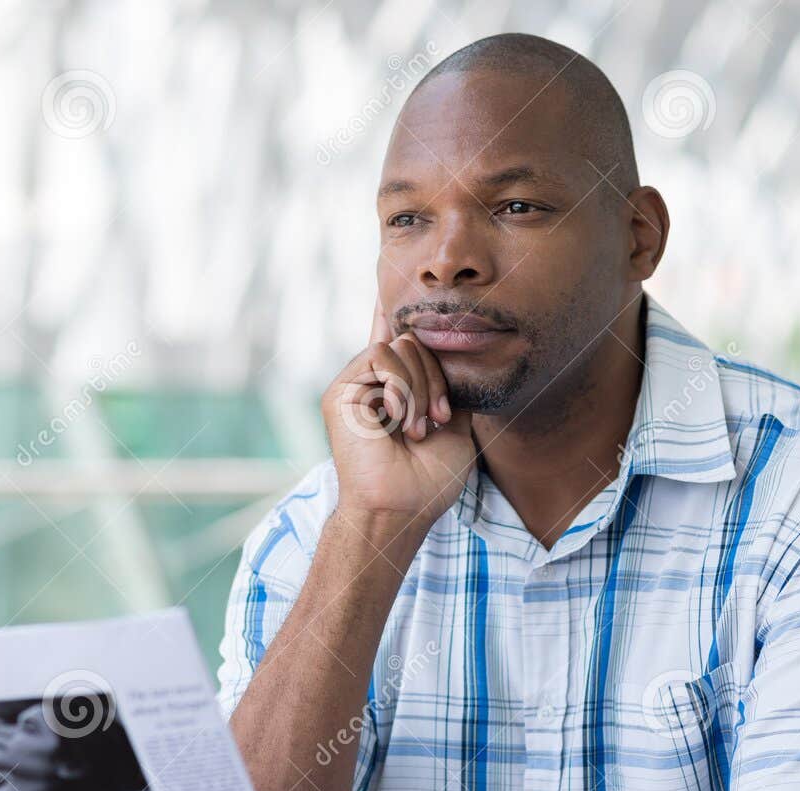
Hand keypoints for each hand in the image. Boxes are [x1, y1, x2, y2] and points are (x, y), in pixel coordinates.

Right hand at [321, 300, 476, 528]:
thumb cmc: (428, 481)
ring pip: (400, 346)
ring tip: (420, 428)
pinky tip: (402, 422)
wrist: (402, 508)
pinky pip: (381, 356)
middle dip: (436, 378)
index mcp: (393, 391)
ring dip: (422, 387)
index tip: (387, 273)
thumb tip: (458, 350)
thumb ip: (451, 385)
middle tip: (439, 421)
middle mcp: (371, 384)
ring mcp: (354, 386)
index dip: (389, 307)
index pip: (392, 338)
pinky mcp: (341, 391)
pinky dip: (402, 387)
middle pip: (413, 340)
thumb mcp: (455, 425)